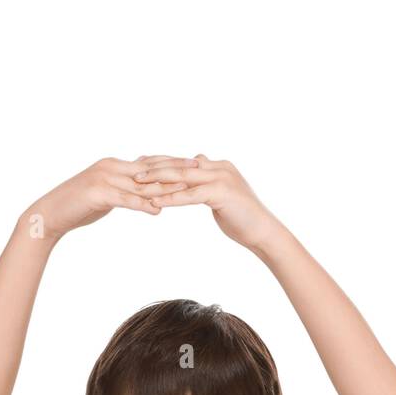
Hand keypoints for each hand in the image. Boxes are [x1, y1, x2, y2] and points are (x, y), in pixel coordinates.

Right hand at [28, 156, 195, 240]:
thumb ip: (128, 193)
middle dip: (176, 168)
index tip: (195, 163)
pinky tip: (157, 210)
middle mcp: (112, 167)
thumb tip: (150, 199)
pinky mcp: (97, 194)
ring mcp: (104, 178)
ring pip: (141, 183)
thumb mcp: (108, 197)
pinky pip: (124, 199)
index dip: (173, 162)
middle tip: (200, 168)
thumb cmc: (78, 207)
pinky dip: (142, 204)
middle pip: (151, 167)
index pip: (150, 161)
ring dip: (165, 186)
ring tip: (187, 189)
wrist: (50, 214)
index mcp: (116, 165)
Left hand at [139, 155, 283, 249]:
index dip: (161, 162)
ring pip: (182, 178)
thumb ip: (208, 183)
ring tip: (138, 184)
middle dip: (154, 168)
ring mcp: (220, 178)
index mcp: (216, 166)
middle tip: (132, 170)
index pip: (183, 161)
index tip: (140, 163)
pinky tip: (155, 203)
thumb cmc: (243, 219)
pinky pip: (190, 195)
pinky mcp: (220, 193)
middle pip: (179, 165)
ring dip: (158, 181)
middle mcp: (217, 167)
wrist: (263, 232)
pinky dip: (172, 199)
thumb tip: (198, 167)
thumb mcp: (222, 196)